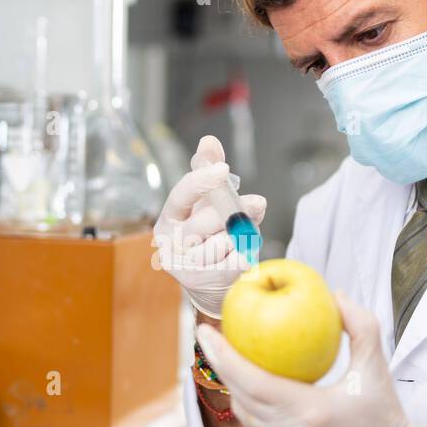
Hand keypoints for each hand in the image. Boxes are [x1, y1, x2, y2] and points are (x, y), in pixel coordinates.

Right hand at [154, 135, 266, 317]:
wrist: (211, 285)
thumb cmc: (209, 236)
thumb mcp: (207, 204)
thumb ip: (208, 172)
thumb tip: (208, 141)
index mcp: (168, 217)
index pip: (181, 195)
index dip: (202, 181)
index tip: (224, 170)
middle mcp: (169, 242)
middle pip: (209, 220)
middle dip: (238, 211)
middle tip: (257, 204)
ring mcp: (183, 266)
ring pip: (225, 242)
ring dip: (241, 236)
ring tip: (239, 240)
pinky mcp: (202, 284)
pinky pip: (236, 261)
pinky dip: (245, 256)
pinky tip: (240, 257)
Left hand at [197, 293, 426, 426]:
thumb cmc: (385, 414)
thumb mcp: (377, 365)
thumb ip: (359, 325)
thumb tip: (334, 295)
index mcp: (311, 411)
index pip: (253, 382)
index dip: (224, 356)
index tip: (207, 331)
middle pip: (239, 396)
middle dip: (217, 363)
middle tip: (207, 333)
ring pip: (243, 412)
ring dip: (230, 383)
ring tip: (223, 352)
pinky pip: (254, 424)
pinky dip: (244, 400)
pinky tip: (244, 378)